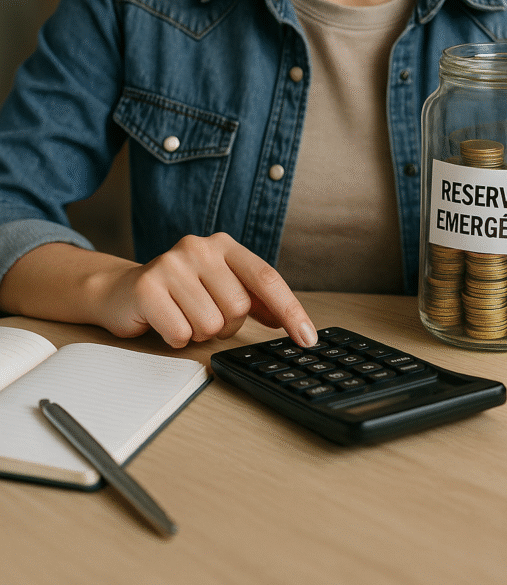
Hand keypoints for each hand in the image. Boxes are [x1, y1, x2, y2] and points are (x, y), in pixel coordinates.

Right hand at [94, 233, 317, 348]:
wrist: (121, 290)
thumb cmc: (179, 292)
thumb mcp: (220, 286)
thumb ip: (254, 299)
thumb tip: (289, 321)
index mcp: (224, 245)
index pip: (267, 278)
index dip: (290, 310)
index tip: (307, 339)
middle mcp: (199, 247)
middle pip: (238, 308)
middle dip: (225, 325)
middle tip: (203, 314)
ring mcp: (172, 264)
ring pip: (210, 325)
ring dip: (198, 333)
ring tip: (182, 315)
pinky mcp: (147, 287)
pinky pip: (180, 334)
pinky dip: (175, 338)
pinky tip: (164, 321)